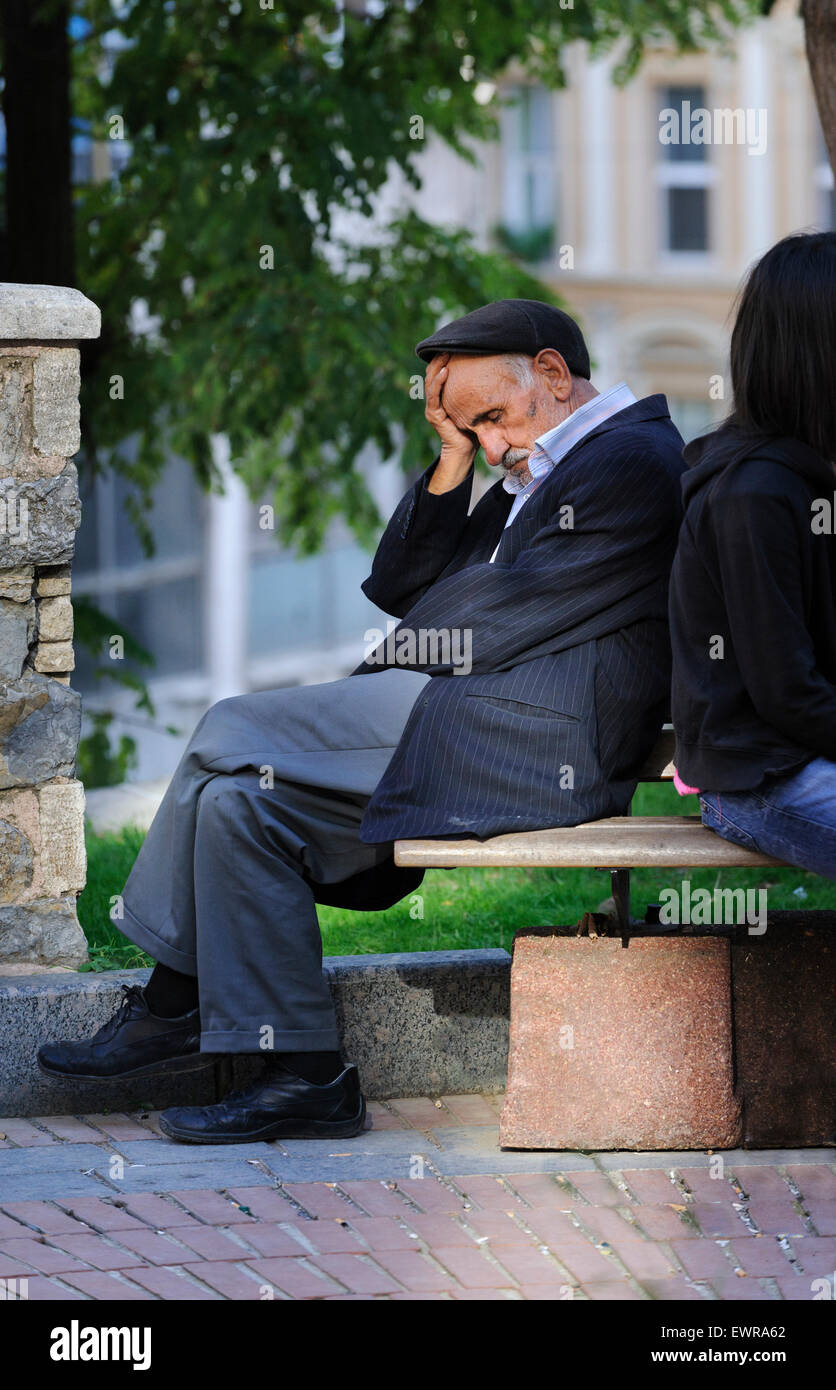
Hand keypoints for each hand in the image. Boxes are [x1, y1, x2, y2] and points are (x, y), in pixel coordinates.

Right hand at [424, 353, 476, 492]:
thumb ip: (481, 391)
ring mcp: (433, 407)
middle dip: (441, 356)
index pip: (441, 370)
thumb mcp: (478, 405)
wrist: (466, 452)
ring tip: (446, 351)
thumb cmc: (475, 429)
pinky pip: (434, 395)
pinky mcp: (434, 415)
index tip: (456, 343)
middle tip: (450, 342)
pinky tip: (445, 370)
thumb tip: (499, 372)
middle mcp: (435, 399)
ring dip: (438, 365)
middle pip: (434, 372)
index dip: (446, 356)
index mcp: (444, 395)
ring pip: (431, 380)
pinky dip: (438, 382)